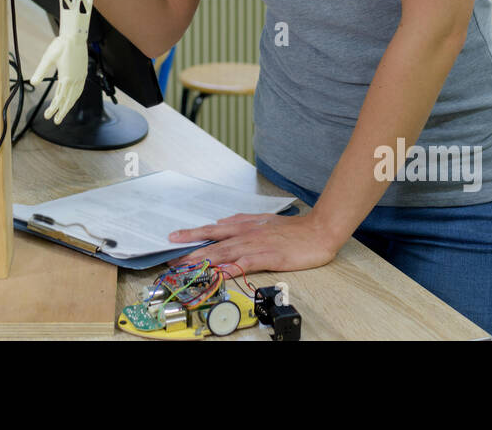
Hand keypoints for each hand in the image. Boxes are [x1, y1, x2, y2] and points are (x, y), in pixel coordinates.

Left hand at [28, 31, 86, 123]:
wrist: (75, 37)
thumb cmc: (60, 46)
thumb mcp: (48, 58)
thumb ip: (41, 71)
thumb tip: (33, 83)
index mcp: (66, 78)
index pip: (59, 99)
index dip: (53, 109)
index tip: (48, 116)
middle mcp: (75, 80)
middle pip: (68, 101)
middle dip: (61, 112)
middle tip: (56, 121)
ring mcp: (80, 77)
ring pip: (75, 96)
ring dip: (69, 106)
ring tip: (63, 113)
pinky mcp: (83, 74)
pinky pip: (80, 90)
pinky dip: (76, 97)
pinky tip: (73, 98)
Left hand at [166, 210, 342, 273]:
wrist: (319, 230)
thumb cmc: (294, 229)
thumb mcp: (264, 220)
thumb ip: (243, 221)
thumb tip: (223, 222)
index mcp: (246, 225)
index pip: (214, 229)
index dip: (193, 235)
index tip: (173, 239)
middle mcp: (248, 233)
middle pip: (214, 242)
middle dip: (191, 251)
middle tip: (171, 258)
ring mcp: (258, 245)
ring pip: (226, 252)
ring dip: (205, 260)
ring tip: (187, 267)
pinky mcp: (271, 256)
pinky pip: (248, 262)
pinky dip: (233, 266)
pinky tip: (222, 272)